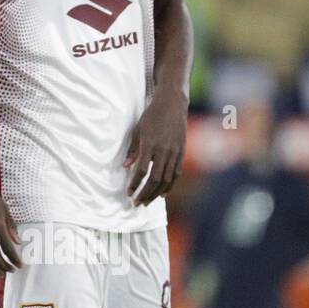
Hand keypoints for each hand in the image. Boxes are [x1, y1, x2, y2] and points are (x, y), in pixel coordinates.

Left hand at [124, 89, 188, 205]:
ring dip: (156, 193)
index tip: (128, 193)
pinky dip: (170, 186)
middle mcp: (164, 150)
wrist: (173, 104)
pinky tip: (163, 194)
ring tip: (147, 202)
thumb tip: (126, 167)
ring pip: (167, 179)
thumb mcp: (138, 130)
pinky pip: (176, 174)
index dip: (134, 184)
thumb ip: (133, 149)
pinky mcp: (182, 152)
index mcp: (150, 144)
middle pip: (155, 179)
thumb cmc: (152, 115)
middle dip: (145, 193)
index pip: (141, 170)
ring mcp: (175, 152)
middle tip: (136, 203)